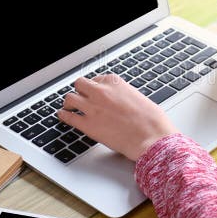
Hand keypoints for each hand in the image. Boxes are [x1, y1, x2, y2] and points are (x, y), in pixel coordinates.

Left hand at [58, 75, 177, 161]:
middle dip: (80, 91)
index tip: (93, 93)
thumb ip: (124, 96)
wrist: (152, 138)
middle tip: (80, 98)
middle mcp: (101, 92)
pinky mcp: (88, 126)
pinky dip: (64, 116)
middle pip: (80, 84)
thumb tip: (120, 101)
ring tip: (69, 108)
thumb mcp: (139, 98)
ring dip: (69, 103)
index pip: (96, 79)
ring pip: (69, 98)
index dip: (94, 87)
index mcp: (115, 83)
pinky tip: (63, 116)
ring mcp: (92, 108)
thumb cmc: (152, 121)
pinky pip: (68, 117)